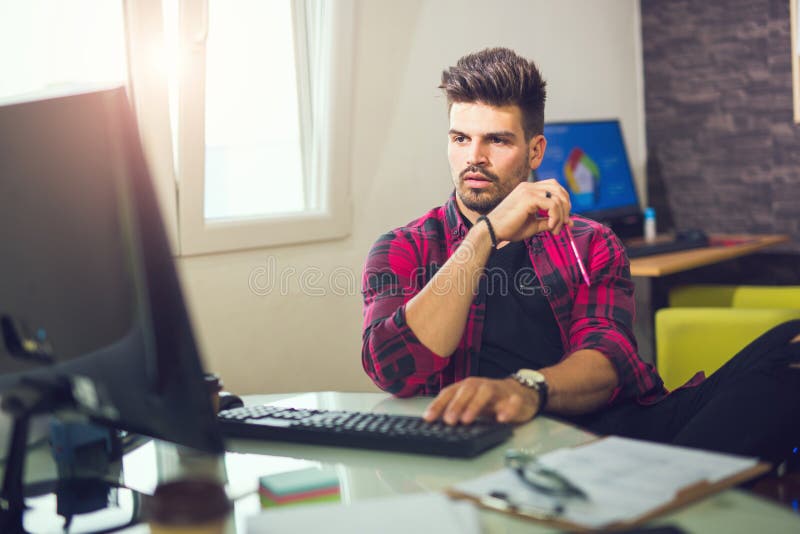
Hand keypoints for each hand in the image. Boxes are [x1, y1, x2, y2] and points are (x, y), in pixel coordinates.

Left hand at [422, 376, 540, 424]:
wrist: (520, 393)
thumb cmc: (490, 400)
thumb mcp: (471, 404)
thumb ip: (455, 411)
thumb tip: (435, 424)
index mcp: (467, 387)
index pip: (450, 392)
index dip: (438, 405)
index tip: (428, 418)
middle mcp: (481, 386)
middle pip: (467, 390)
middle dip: (456, 405)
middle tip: (449, 420)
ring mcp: (499, 391)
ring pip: (486, 392)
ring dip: (475, 405)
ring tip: (467, 419)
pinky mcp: (516, 399)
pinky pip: (513, 402)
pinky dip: (507, 409)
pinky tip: (501, 419)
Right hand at [487, 179, 572, 241]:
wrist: (492, 231)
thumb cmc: (509, 228)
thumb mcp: (534, 224)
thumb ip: (548, 220)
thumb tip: (566, 222)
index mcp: (528, 190)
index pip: (553, 187)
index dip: (564, 202)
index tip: (566, 220)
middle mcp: (528, 186)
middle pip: (558, 189)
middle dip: (566, 208)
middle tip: (565, 224)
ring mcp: (528, 190)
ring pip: (557, 197)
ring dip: (561, 215)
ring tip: (555, 229)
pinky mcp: (528, 198)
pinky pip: (552, 205)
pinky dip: (556, 217)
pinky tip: (550, 227)